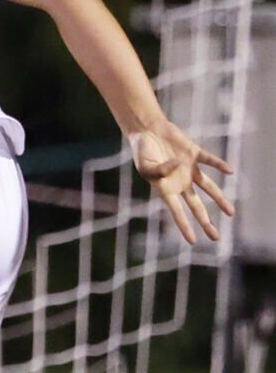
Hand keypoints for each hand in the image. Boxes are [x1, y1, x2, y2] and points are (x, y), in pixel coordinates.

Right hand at [127, 118, 233, 244]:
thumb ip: (160, 170)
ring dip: (219, 199)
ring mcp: (188, 169)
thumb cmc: (141, 151)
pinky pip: (209, 161)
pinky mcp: (194, 154)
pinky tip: (229, 171)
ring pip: (208, 187)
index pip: (177, 211)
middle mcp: (180, 182)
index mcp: (165, 189)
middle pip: (196, 205)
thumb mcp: (144, 165)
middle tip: (215, 237)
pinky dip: (219, 164)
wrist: (147, 131)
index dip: (184, 226)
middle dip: (205, 221)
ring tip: (230, 213)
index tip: (192, 241)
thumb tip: (178, 166)